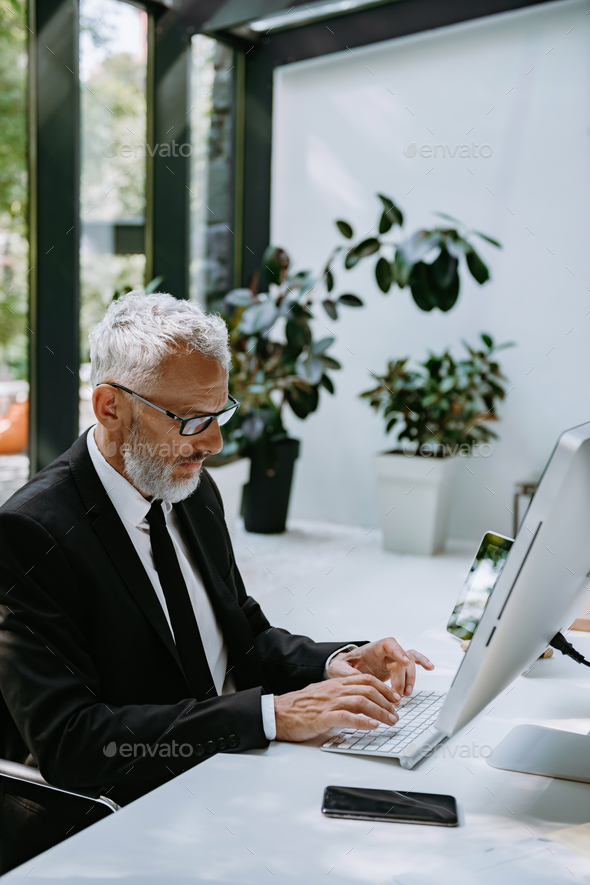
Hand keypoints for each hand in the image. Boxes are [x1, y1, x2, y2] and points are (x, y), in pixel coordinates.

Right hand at [274, 673, 399, 741]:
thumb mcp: (323, 695)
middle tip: (396, 713)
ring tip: (390, 721)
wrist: (278, 713)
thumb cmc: (299, 706)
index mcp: (335, 683)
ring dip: (380, 712)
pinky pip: (347, 717)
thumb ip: (340, 696)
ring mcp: (329, 703)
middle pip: (368, 689)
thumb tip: (359, 704)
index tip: (394, 698)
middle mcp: (335, 690)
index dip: (383, 688)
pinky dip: (363, 721)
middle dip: (386, 701)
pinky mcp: (323, 717)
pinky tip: (373, 726)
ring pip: (361, 702)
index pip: (365, 679)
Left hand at [327, 638, 433, 698]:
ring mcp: (394, 658)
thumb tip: (358, 677)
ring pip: (410, 664)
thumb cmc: (344, 665)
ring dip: (411, 679)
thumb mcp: (338, 668)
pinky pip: (414, 662)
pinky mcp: (397, 667)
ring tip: (406, 694)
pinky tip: (430, 667)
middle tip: (398, 696)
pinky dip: (423, 662)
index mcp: (374, 648)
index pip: (390, 644)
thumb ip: (345, 672)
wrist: (348, 667)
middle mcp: (387, 651)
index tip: (405, 662)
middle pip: (402, 659)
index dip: (399, 652)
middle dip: (402, 678)